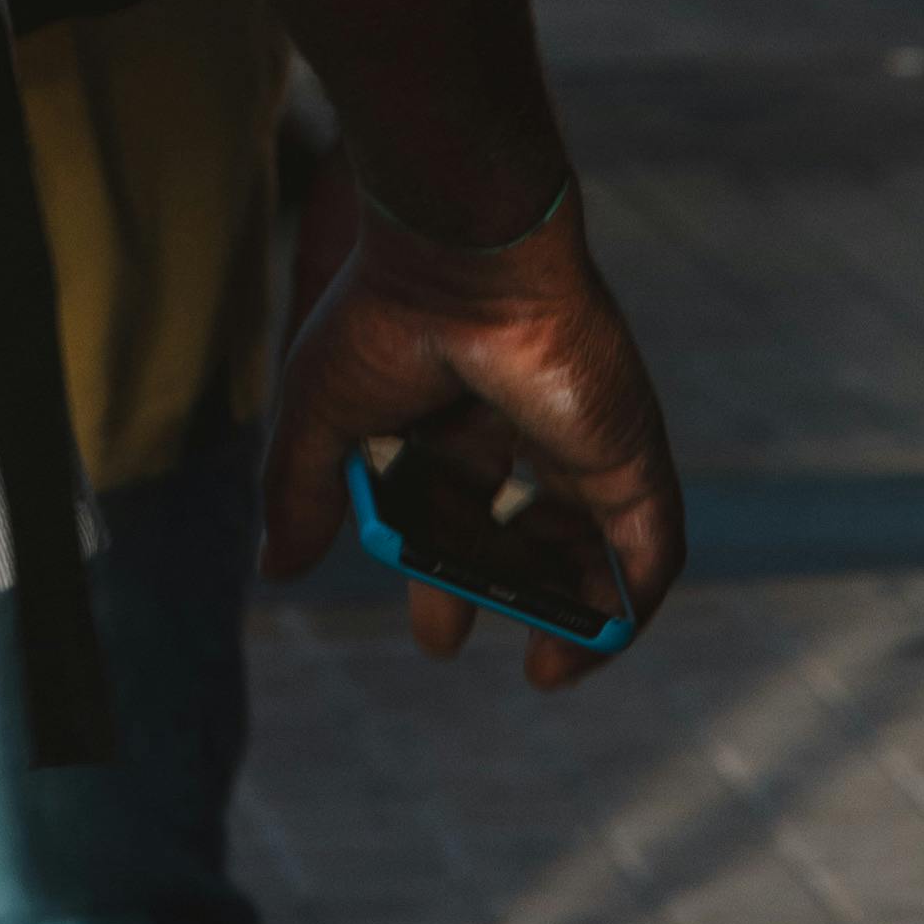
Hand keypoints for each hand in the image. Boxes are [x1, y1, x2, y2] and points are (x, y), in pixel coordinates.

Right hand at [262, 181, 683, 693]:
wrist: (461, 258)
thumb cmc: (384, 317)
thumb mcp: (321, 414)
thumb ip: (302, 492)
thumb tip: (275, 567)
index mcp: (455, 415)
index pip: (456, 510)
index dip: (443, 574)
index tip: (438, 638)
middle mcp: (522, 430)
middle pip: (522, 536)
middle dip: (504, 593)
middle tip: (465, 640)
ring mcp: (581, 444)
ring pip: (590, 551)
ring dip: (571, 613)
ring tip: (546, 665)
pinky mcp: (627, 456)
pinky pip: (647, 551)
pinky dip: (628, 608)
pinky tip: (593, 646)